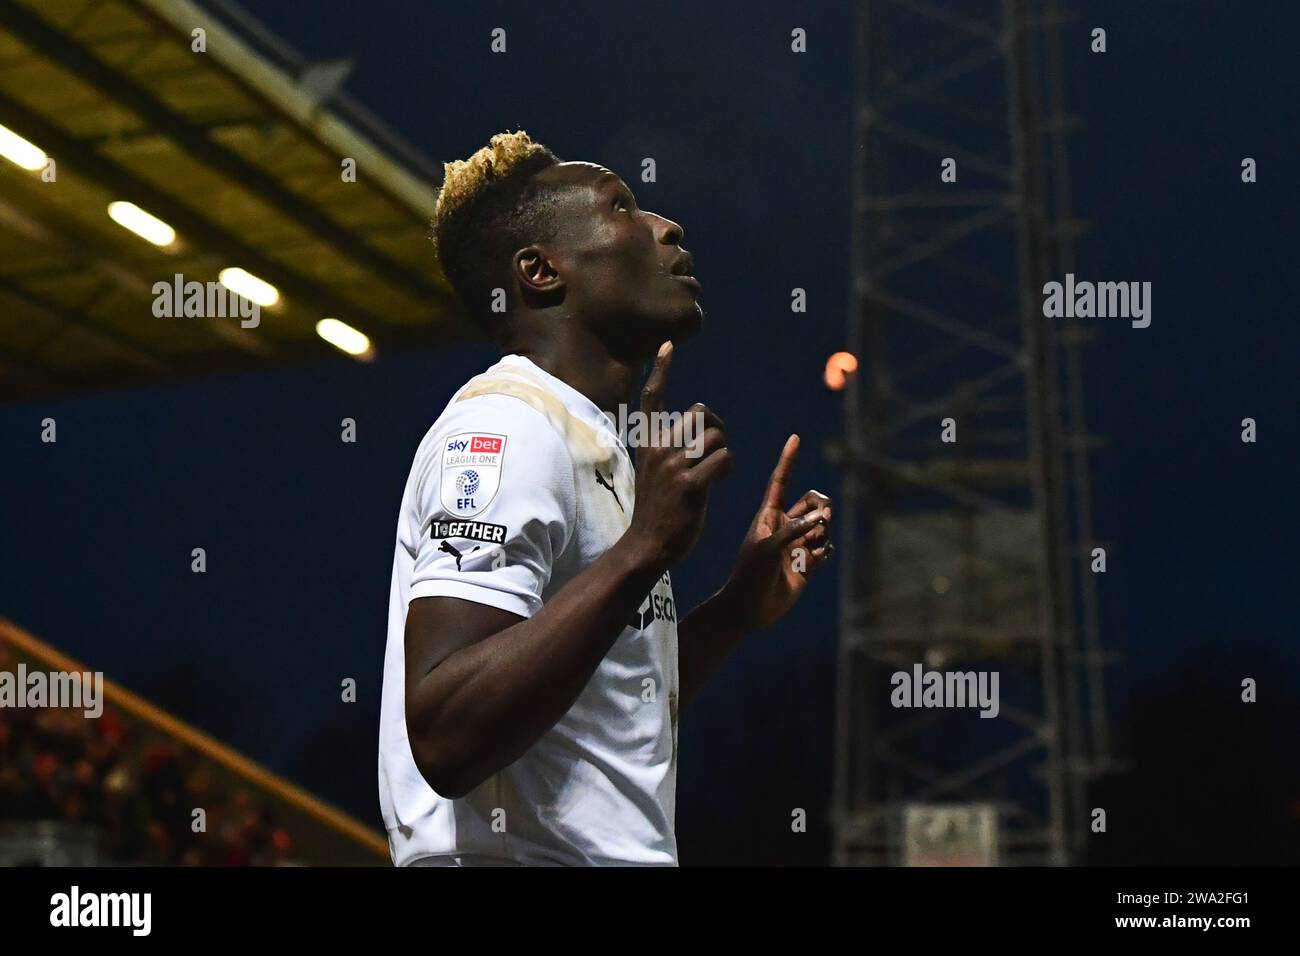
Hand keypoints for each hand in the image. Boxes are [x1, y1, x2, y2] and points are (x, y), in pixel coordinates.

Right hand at [622, 342, 732, 567]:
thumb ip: (669, 448)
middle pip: (699, 414)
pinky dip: (727, 467)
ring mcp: (673, 467)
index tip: (667, 346)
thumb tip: (697, 427)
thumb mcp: (654, 472)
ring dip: (724, 450)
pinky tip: (720, 480)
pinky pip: (723, 459)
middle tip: (717, 448)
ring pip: (714, 436)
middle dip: (716, 425)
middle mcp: (658, 450)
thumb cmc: (657, 509)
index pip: (653, 399)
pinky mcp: (690, 486)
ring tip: (718, 470)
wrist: (648, 545)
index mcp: (648, 444)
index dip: (662, 370)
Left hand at [717, 434, 832, 630]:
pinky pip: (826, 548)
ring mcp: (797, 544)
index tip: (795, 438)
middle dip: (822, 506)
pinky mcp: (807, 563)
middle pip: (813, 501)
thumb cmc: (749, 575)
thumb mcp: (767, 548)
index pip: (781, 481)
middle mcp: (784, 526)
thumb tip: (821, 519)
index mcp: (769, 515)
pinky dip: (824, 552)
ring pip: (822, 526)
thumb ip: (794, 531)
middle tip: (822, 518)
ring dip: (822, 532)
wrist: (748, 608)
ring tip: (809, 550)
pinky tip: (811, 563)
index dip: (788, 460)